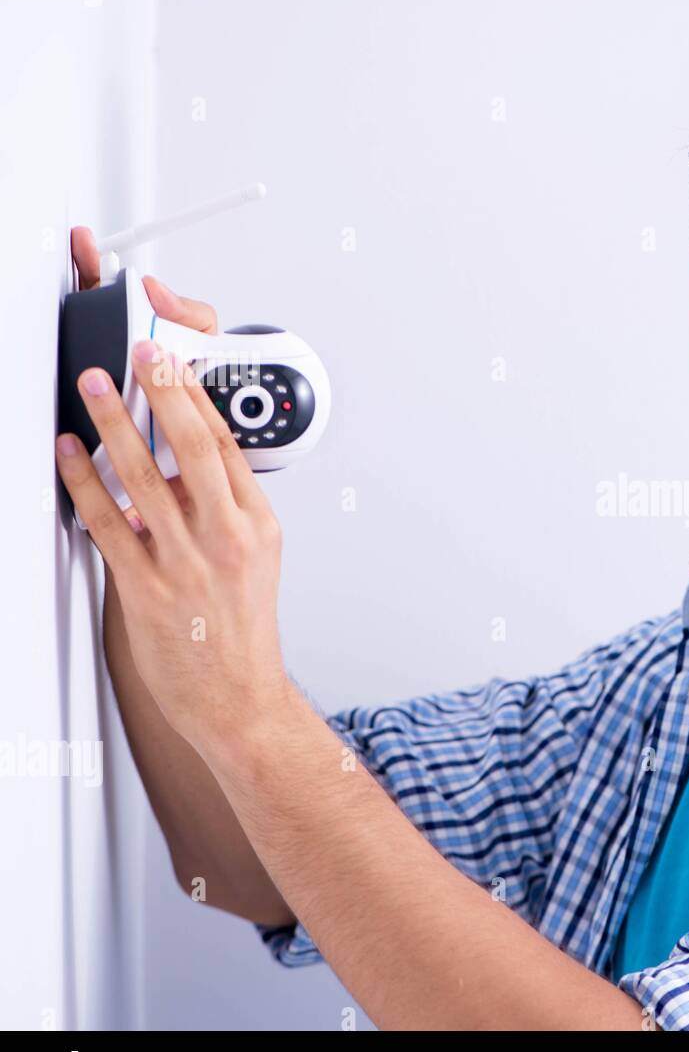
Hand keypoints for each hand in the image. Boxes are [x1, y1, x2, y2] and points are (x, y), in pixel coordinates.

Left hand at [58, 228, 293, 752]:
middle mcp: (226, 538)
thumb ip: (216, 512)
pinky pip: (107, 523)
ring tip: (94, 387)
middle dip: (164, 392)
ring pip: (145, 478)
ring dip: (114, 425)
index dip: (198, 397)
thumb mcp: (252, 562)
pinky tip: (69, 455)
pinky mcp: (148, 589)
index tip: (177, 361)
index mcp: (257, 526)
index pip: (227, 447)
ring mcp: (187, 563)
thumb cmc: (239, 634)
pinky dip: (84, 482)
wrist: (237, 699)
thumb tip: (174, 471)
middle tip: (142, 352)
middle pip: (193, 449)